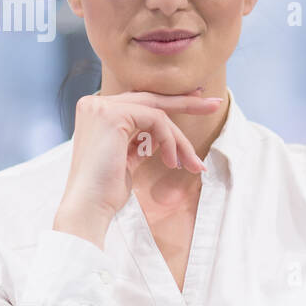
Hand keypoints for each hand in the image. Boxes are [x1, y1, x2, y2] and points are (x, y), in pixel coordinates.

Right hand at [58, 89, 224, 227]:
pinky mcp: (112, 115)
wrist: (89, 207)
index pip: (139, 102)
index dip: (169, 103)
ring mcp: (102, 107)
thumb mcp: (126, 158)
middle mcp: (96, 104)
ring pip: (158, 113)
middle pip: (150, 99)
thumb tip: (164, 136)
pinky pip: (156, 120)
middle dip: (186, 102)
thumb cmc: (106, 191)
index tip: (198, 101)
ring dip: (180, 140)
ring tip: (191, 164)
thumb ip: (139, 141)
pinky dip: (170, 141)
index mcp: (96, 112)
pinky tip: (171, 162)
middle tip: (216, 104)